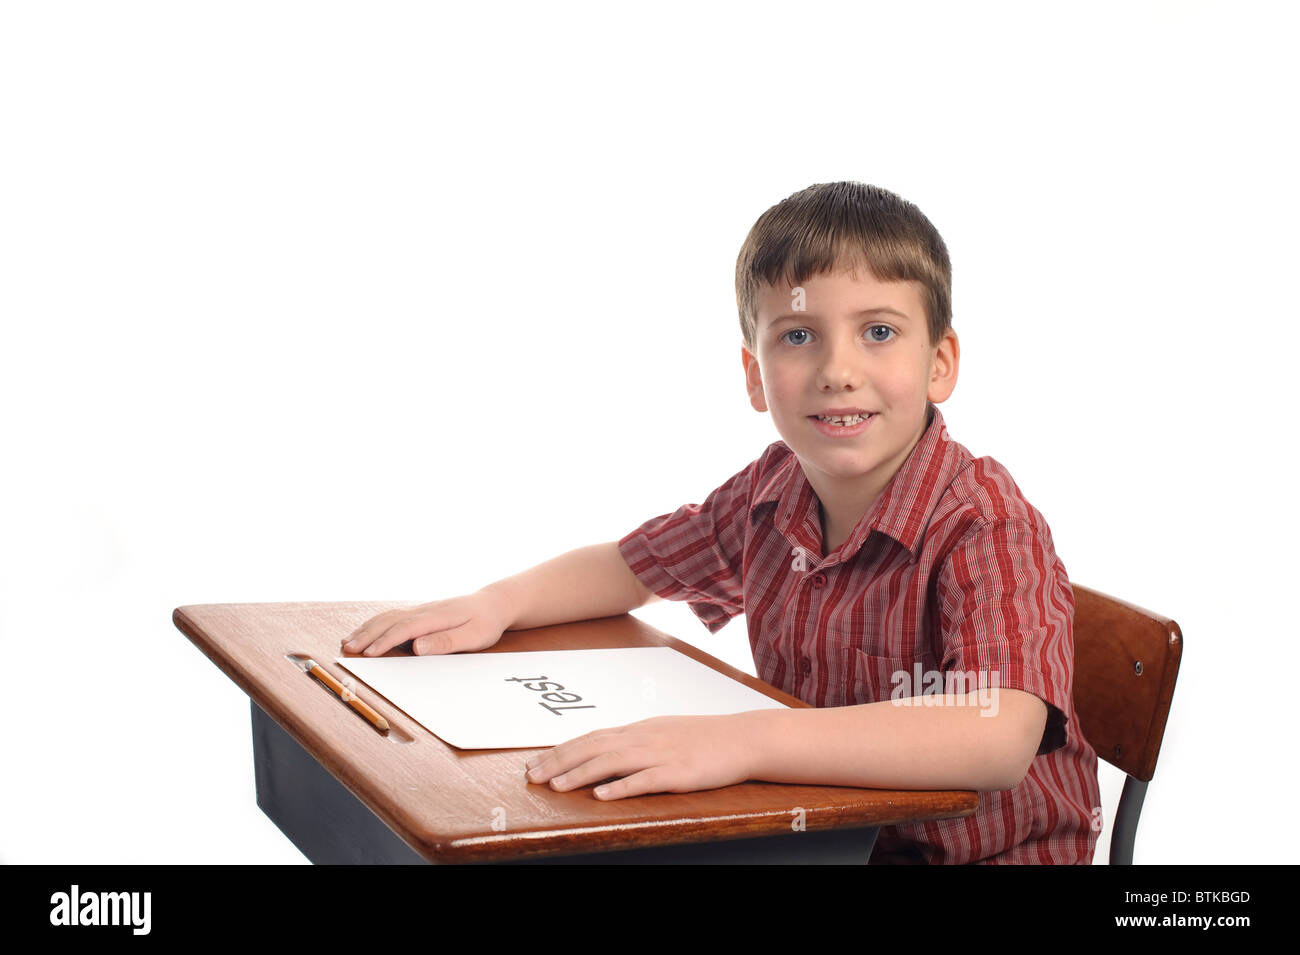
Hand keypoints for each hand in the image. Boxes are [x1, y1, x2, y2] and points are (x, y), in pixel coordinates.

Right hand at [342, 589, 510, 655]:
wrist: (493, 604)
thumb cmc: (485, 623)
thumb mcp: (473, 637)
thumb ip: (445, 641)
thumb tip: (417, 647)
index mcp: (436, 617)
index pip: (404, 629)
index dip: (385, 641)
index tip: (368, 653)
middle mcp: (424, 611)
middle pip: (389, 621)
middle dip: (367, 635)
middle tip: (347, 649)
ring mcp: (421, 610)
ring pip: (388, 617)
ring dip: (367, 628)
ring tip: (348, 641)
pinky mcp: (420, 613)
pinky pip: (393, 616)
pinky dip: (375, 623)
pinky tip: (366, 631)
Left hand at [524, 713, 755, 799]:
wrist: (743, 738)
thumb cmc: (705, 737)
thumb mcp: (663, 733)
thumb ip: (635, 742)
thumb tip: (605, 750)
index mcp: (639, 730)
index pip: (591, 738)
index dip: (561, 750)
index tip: (535, 762)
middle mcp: (644, 738)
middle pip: (593, 747)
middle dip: (559, 761)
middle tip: (532, 776)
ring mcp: (661, 754)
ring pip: (613, 762)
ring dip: (581, 774)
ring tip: (556, 786)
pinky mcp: (678, 773)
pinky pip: (645, 780)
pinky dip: (621, 787)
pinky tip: (602, 795)